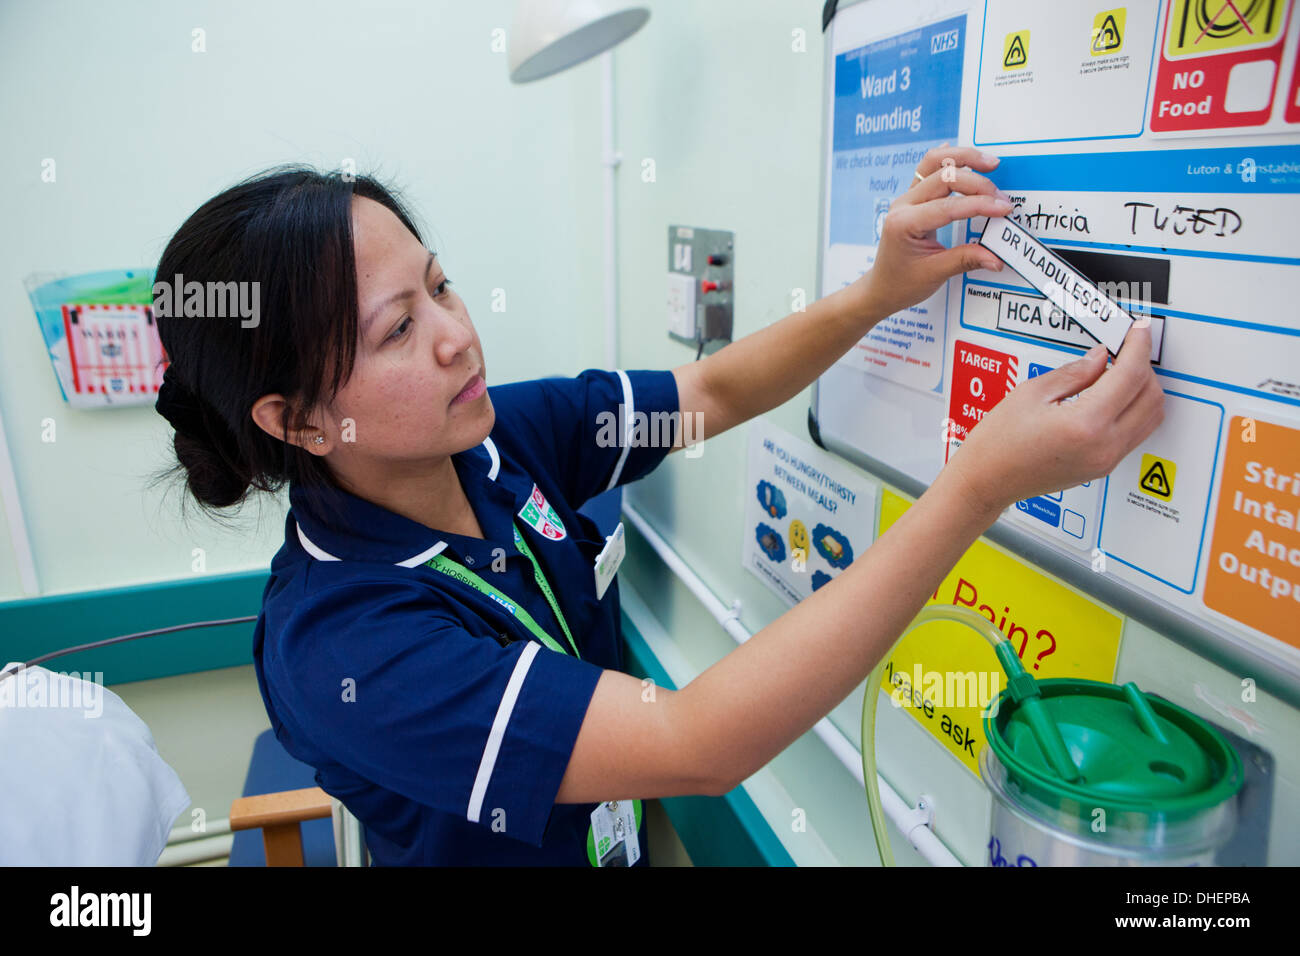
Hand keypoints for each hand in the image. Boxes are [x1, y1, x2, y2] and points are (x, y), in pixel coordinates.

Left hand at [849, 146, 1010, 321]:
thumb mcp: (935, 274)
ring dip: (964, 158)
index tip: (1003, 208)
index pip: (948, 206)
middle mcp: (903, 205)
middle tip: (1001, 199)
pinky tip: (966, 156)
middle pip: (944, 177)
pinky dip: (949, 159)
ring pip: (934, 163)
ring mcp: (906, 198)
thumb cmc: (901, 283)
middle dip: (977, 183)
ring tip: (990, 163)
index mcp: (904, 224)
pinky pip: (929, 169)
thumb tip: (996, 259)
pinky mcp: (913, 197)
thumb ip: (966, 260)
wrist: (881, 287)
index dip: (980, 204)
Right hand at [942, 321, 1164, 517]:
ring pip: (1152, 416)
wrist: (987, 480)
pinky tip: (1114, 395)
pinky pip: (1137, 432)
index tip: (1138, 330)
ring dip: (1144, 388)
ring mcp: (1107, 460)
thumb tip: (1101, 358)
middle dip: (1143, 365)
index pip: (1130, 375)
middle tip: (1126, 347)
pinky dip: (1135, 408)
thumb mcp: (1032, 393)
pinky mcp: (1104, 467)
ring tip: (1120, 371)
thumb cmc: (997, 443)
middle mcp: (1104, 446)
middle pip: (1151, 396)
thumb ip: (1075, 372)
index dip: (1138, 345)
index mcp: (1085, 425)